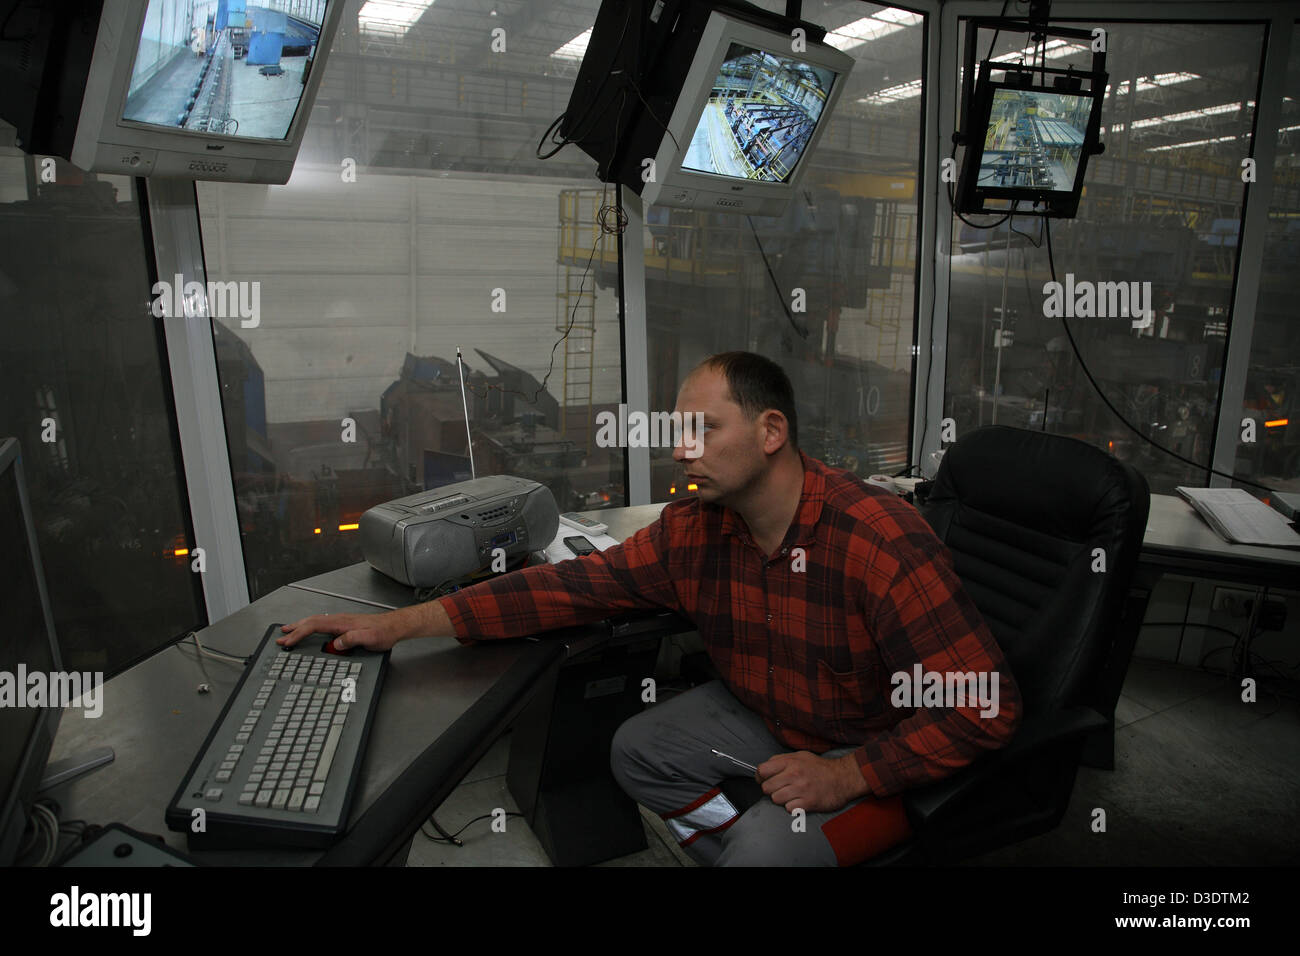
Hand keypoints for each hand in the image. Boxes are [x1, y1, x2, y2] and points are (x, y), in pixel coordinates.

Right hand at [278, 611, 407, 652]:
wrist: (393, 626)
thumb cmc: (383, 632)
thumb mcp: (370, 638)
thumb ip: (353, 639)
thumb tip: (336, 643)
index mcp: (342, 623)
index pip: (314, 626)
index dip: (299, 633)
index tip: (288, 640)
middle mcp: (339, 620)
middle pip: (311, 621)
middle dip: (294, 629)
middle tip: (281, 636)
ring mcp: (341, 622)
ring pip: (315, 621)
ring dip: (300, 626)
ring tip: (288, 630)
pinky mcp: (344, 625)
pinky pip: (321, 624)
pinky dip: (310, 626)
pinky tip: (308, 630)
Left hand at [756, 751, 869, 813]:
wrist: (843, 777)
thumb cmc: (820, 768)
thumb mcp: (800, 756)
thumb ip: (781, 760)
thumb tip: (765, 769)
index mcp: (790, 762)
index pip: (762, 770)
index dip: (760, 777)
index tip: (764, 780)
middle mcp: (794, 774)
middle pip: (766, 787)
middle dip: (771, 789)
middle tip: (780, 788)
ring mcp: (801, 789)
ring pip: (776, 799)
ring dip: (781, 799)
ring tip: (791, 795)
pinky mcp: (809, 802)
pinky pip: (789, 809)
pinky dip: (792, 807)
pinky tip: (799, 801)